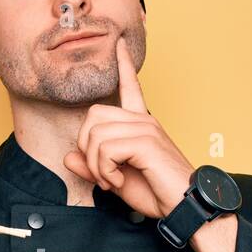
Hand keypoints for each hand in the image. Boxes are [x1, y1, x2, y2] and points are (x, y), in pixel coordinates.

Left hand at [62, 36, 194, 218]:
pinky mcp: (146, 142)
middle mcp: (144, 121)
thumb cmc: (158, 193)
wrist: (184, 207)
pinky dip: (105, 171)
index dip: (124, 65)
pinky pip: (106, 149)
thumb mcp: (116, 181)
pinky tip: (118, 181)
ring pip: (95, 135)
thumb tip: (68, 157)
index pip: (130, 87)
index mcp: (141, 125)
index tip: (119, 44)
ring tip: (112, 181)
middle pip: (93, 116)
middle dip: (86, 149)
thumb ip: (92, 168)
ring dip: (96, 166)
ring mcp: (145, 128)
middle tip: (102, 174)